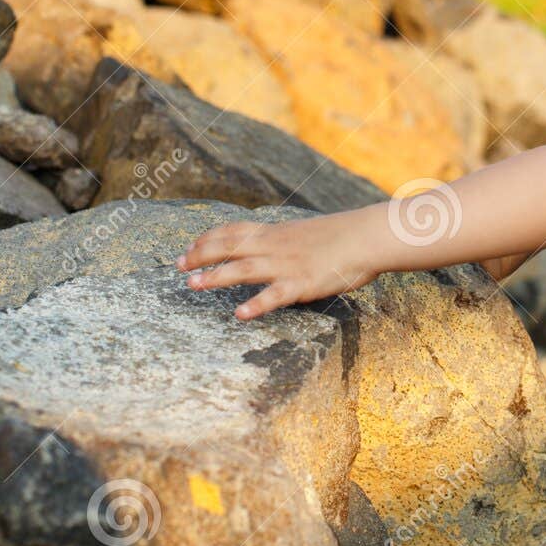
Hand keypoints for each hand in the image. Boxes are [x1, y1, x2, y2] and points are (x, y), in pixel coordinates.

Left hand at [176, 216, 378, 320]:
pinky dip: (255, 305)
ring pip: (242, 269)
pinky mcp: (302, 284)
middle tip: (178, 266)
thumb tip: (276, 248)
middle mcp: (275, 246)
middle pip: (229, 247)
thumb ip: (288, 241)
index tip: (189, 246)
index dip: (209, 238)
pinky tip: (239, 315)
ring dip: (214, 276)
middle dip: (200, 255)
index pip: (234, 231)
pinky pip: (274, 296)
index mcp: (277, 232)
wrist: (367, 236)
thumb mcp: (308, 232)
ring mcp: (286, 265)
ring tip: (192, 285)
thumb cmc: (344, 235)